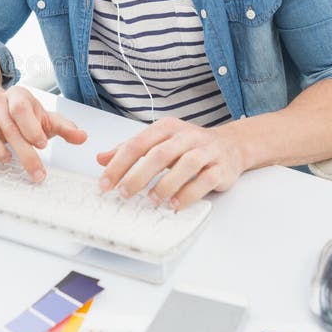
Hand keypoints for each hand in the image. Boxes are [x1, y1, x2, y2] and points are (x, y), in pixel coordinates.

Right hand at [0, 86, 86, 179]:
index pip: (20, 108)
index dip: (31, 128)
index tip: (41, 144)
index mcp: (17, 95)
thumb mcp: (44, 117)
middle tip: (37, 172)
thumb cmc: (21, 114)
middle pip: (6, 125)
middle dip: (24, 153)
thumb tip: (82, 136)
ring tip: (8, 159)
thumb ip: (64, 127)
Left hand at [96, 116, 244, 208]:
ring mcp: (206, 151)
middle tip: (124, 193)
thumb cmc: (188, 146)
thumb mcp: (158, 142)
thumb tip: (101, 159)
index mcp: (167, 128)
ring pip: (186, 165)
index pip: (137, 144)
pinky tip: (175, 204)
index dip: (118, 164)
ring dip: (166, 184)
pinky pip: (205, 180)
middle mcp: (186, 136)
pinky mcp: (221, 168)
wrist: (231, 145)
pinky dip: (189, 193)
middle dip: (138, 175)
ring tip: (152, 200)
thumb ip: (131, 150)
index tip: (105, 184)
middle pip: (159, 154)